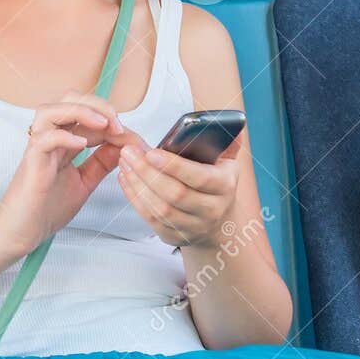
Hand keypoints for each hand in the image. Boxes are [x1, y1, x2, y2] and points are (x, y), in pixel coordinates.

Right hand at [0, 91, 133, 256]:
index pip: (87, 113)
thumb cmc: (46, 209)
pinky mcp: (31, 162)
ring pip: (51, 110)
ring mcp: (38, 149)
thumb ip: (102, 163)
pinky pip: (44, 138)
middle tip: (118, 124)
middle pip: (69, 99)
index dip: (111, 119)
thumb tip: (124, 146)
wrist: (21, 232)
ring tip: (103, 125)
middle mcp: (50, 139)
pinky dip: (64, 136)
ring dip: (81, 111)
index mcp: (63, 142)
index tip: (131, 136)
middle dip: (97, 105)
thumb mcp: (84, 182)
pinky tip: (82, 145)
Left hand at [117, 136, 241, 247]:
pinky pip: (150, 218)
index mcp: (225, 186)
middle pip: (175, 194)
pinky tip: (126, 180)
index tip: (151, 152)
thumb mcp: (227, 163)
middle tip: (128, 153)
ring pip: (160, 208)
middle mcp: (211, 210)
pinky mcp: (174, 236)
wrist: (218, 222)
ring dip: (137, 185)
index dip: (174, 166)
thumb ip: (227, 142)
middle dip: (147, 172)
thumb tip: (235, 122)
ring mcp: (192, 227)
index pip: (200, 177)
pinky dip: (134, 198)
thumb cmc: (216, 183)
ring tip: (124, 163)